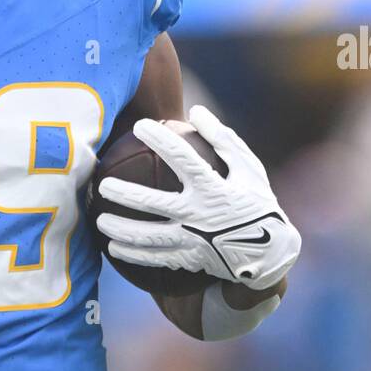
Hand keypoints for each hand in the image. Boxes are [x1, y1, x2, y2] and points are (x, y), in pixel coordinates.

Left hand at [95, 105, 301, 291]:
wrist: (270, 253)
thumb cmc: (256, 202)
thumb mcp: (249, 168)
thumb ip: (223, 139)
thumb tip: (195, 110)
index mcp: (215, 189)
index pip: (184, 159)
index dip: (162, 140)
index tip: (140, 125)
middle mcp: (201, 215)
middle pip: (155, 203)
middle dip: (125, 194)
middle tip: (102, 184)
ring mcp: (195, 241)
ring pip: (150, 236)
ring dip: (122, 230)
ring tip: (99, 221)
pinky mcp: (191, 259)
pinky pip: (156, 258)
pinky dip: (132, 254)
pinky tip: (112, 248)